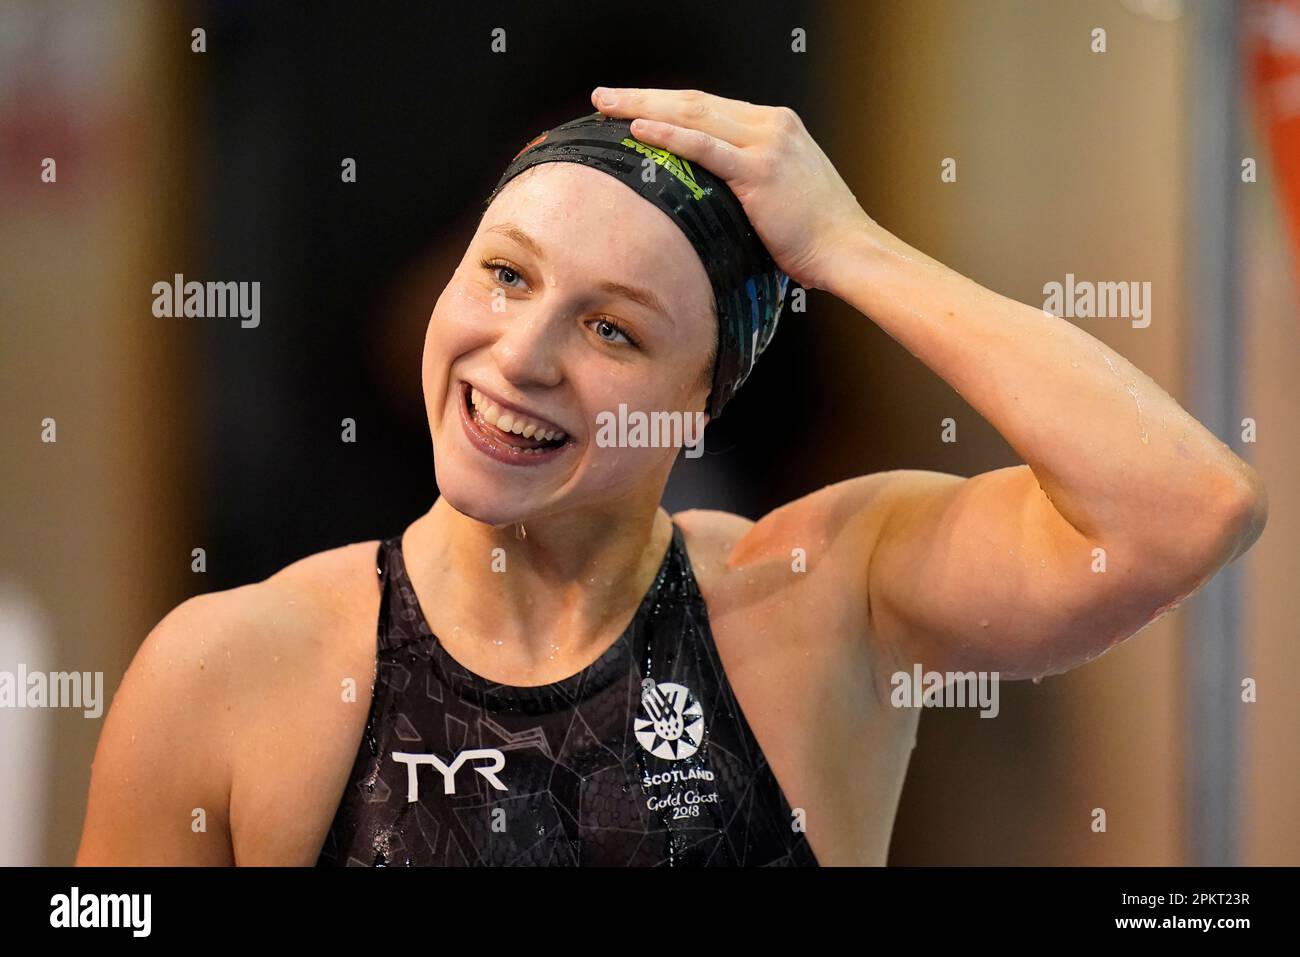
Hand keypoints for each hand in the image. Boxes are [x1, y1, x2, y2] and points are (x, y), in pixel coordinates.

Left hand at [591, 86, 874, 290]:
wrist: (848, 248)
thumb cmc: (817, 232)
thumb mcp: (782, 190)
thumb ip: (748, 177)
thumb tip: (709, 190)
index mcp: (775, 125)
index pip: (709, 105)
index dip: (666, 103)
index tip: (632, 105)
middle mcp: (771, 124)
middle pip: (694, 101)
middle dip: (644, 97)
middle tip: (604, 96)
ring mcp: (766, 143)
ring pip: (693, 114)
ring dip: (644, 107)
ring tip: (608, 106)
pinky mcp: (760, 170)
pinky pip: (704, 146)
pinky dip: (669, 135)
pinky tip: (639, 129)